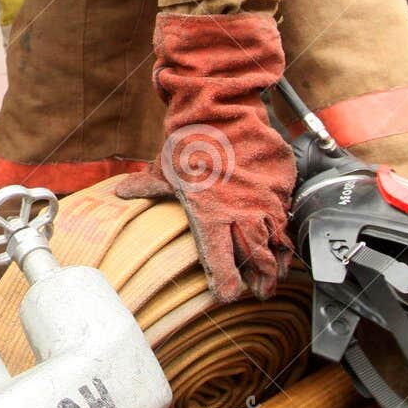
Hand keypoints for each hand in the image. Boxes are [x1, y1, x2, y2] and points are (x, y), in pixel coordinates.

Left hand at [115, 13, 297, 301]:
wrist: (222, 111)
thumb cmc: (191, 140)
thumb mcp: (164, 167)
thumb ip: (146, 186)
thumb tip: (120, 192)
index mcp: (209, 216)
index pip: (220, 262)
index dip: (225, 285)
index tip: (226, 297)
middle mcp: (239, 214)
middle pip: (254, 260)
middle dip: (258, 282)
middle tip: (258, 294)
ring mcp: (263, 202)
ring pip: (275, 244)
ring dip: (276, 265)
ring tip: (274, 279)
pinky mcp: (279, 188)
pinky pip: (287, 221)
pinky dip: (287, 237)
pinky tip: (286, 247)